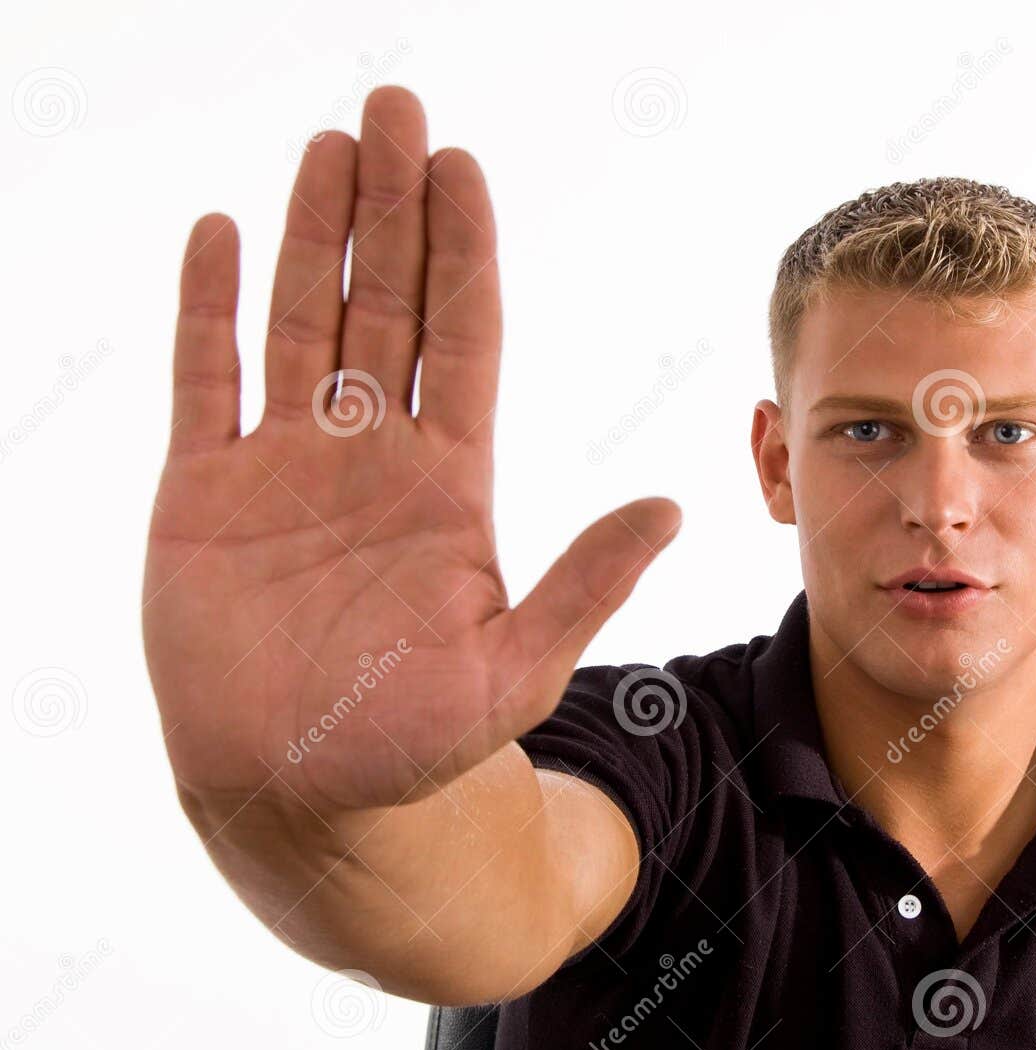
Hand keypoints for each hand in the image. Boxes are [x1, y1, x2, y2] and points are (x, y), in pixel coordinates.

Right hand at [142, 86, 678, 811]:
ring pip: (301, 321)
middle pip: (386, 304)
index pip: (462, 336)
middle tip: (394, 109)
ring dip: (310, 233)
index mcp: (448, 483)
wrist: (303, 793)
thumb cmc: (414, 744)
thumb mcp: (516, 668)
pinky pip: (204, 378)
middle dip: (391, 208)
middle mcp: (371, 456)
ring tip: (326, 146)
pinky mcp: (203, 493)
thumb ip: (586, 584)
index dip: (462, 251)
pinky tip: (220, 234)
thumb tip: (672, 508)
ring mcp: (284, 466)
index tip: (461, 167)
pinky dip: (207, 308)